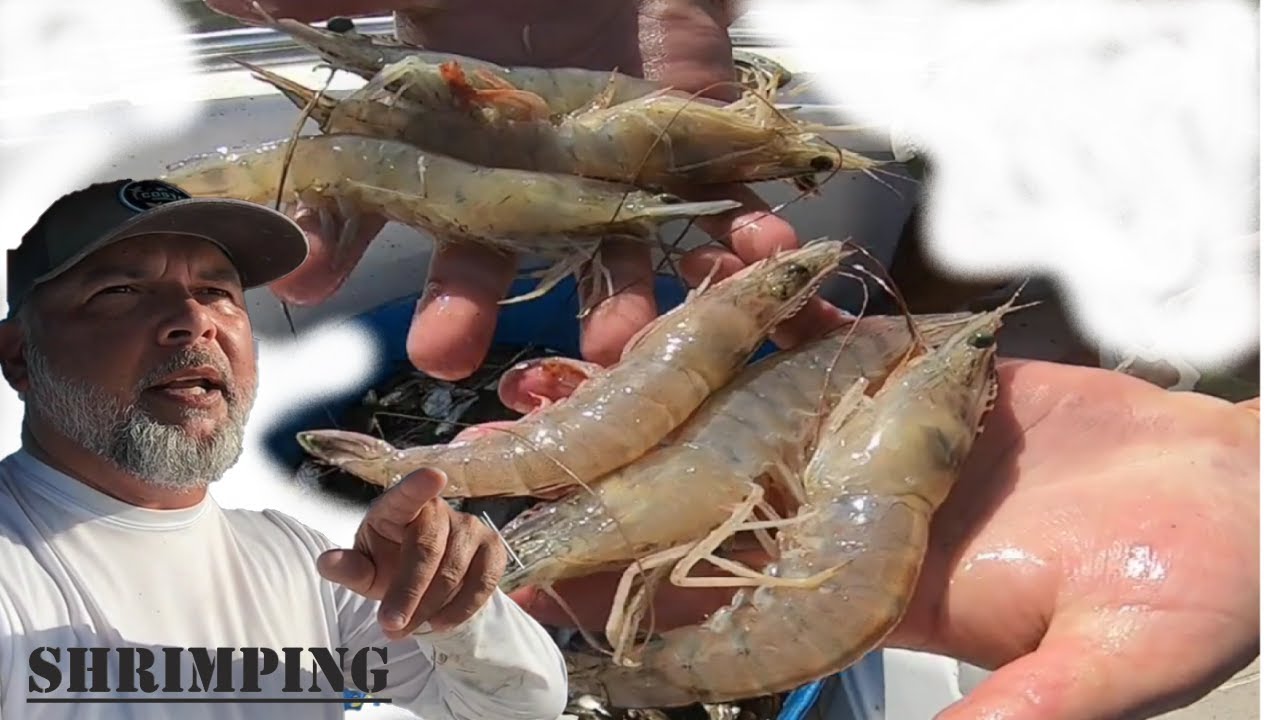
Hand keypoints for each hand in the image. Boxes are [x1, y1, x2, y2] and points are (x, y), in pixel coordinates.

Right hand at [202, 0, 845, 378]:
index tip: (307, 281)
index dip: (339, 238)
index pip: (381, 201)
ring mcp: (608, 166)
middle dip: (465, 306)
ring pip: (605, 254)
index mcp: (453, 135)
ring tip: (609, 346)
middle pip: (488, 255)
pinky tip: (753, 254)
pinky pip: (719, 203)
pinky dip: (741, 231)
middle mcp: (525, 170)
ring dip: (612, 306)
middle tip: (440, 353)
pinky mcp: (688, 145)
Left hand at [316, 468, 507, 637]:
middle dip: (407, 592)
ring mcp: (470, 526)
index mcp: (398, 507)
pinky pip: (482, 583)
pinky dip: (460, 610)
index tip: (433, 477)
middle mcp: (438, 510)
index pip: (407, 494)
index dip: (419, 486)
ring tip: (406, 629)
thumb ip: (349, 568)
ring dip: (428, 608)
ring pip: (453, 571)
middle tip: (390, 626)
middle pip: (427, 548)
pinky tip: (439, 623)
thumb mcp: (365, 570)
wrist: (427, 582)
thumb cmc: (389, 566)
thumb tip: (327, 562)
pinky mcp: (492, 548)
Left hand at [506, 360, 1259, 719]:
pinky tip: (723, 258)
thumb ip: (1010, 708)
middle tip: (524, 422)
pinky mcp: (923, 374)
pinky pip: (836, 332)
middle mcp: (856, 514)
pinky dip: (783, 294)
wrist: (1246, 497)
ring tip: (588, 336)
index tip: (547, 566)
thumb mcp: (1100, 667)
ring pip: (755, 398)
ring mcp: (882, 438)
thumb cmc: (1190, 593)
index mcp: (877, 592)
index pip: (734, 596)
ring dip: (676, 365)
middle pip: (716, 487)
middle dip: (622, 459)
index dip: (638, 585)